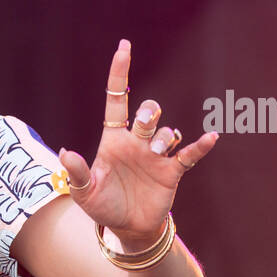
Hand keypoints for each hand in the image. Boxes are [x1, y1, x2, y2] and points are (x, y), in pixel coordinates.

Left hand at [57, 39, 219, 244]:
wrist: (126, 229)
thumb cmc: (102, 206)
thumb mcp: (83, 192)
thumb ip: (77, 172)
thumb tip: (65, 153)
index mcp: (113, 140)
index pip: (117, 100)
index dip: (119, 74)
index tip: (124, 47)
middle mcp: (136, 143)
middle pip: (147, 112)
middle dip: (149, 112)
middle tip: (145, 126)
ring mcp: (156, 156)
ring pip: (167, 131)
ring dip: (164, 137)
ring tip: (158, 152)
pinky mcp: (172, 172)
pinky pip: (190, 154)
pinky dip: (200, 146)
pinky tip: (211, 138)